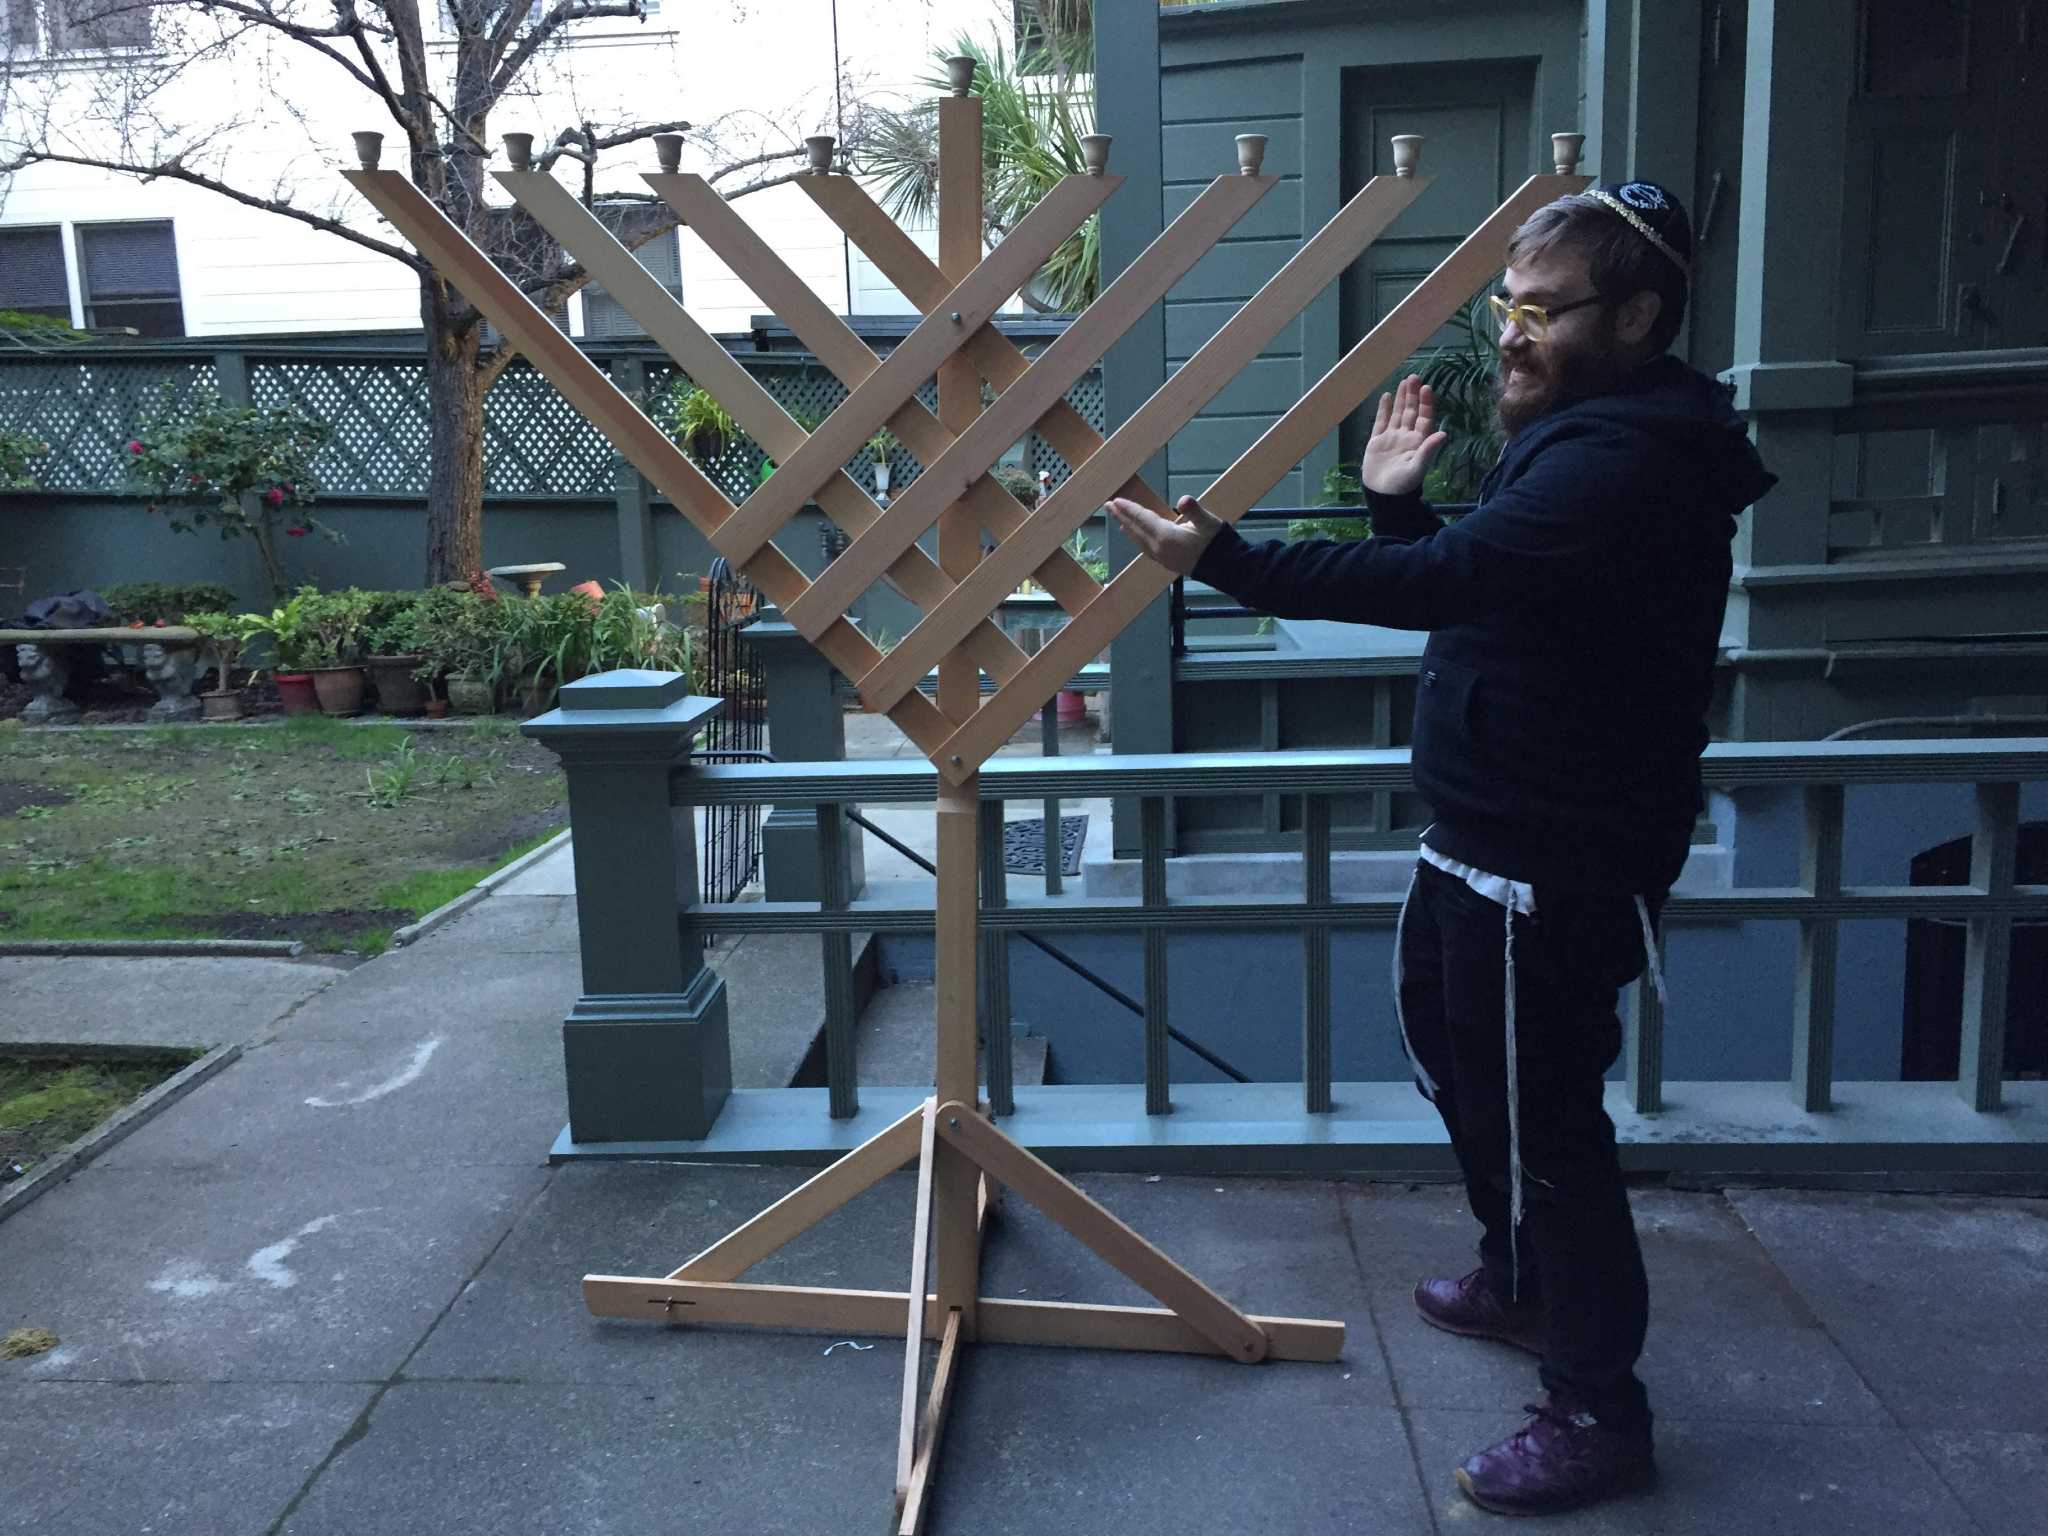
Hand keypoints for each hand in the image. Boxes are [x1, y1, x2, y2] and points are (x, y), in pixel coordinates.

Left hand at [1106, 495, 1222, 576]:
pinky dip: (1139, 541)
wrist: (1227, 569)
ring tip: (1120, 521)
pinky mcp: (1168, 563)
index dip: (1128, 509)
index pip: (1142, 519)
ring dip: (1129, 530)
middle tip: (1108, 506)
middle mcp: (1159, 548)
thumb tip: (1184, 500)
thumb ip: (1194, 510)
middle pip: (1135, 530)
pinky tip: (1139, 539)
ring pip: (1139, 541)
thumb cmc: (1217, 543)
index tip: (1115, 501)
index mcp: (1166, 536)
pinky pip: (1146, 550)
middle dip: (1122, 517)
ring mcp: (1162, 558)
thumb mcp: (1208, 522)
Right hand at [1360, 374, 1447, 497]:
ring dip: (1401, 398)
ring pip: (1397, 413)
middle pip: (1411, 411)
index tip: (1426, 388)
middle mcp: (1407, 437)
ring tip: (1404, 381)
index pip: (1424, 418)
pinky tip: (1385, 396)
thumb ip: (1428, 450)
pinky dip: (1383, 409)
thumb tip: (1443, 433)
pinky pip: (1381, 422)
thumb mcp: (1417, 469)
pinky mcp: (1377, 442)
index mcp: (1419, 442)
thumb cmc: (1402, 485)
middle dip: (1413, 395)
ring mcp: (1392, 438)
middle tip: (1414, 377)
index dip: (1426, 403)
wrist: (1383, 496)